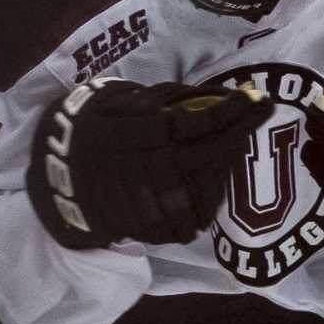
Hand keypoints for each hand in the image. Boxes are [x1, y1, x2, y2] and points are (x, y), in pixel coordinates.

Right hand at [28, 77, 269, 248]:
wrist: (63, 174)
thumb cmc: (102, 126)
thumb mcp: (125, 101)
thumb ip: (172, 99)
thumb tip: (224, 95)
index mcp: (130, 134)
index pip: (189, 123)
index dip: (226, 111)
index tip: (255, 97)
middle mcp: (139, 169)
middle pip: (205, 154)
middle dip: (239, 132)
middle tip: (260, 113)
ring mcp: (145, 203)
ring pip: (206, 187)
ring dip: (228, 164)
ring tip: (235, 143)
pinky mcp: (149, 229)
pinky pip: (195, 217)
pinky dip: (211, 196)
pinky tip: (216, 176)